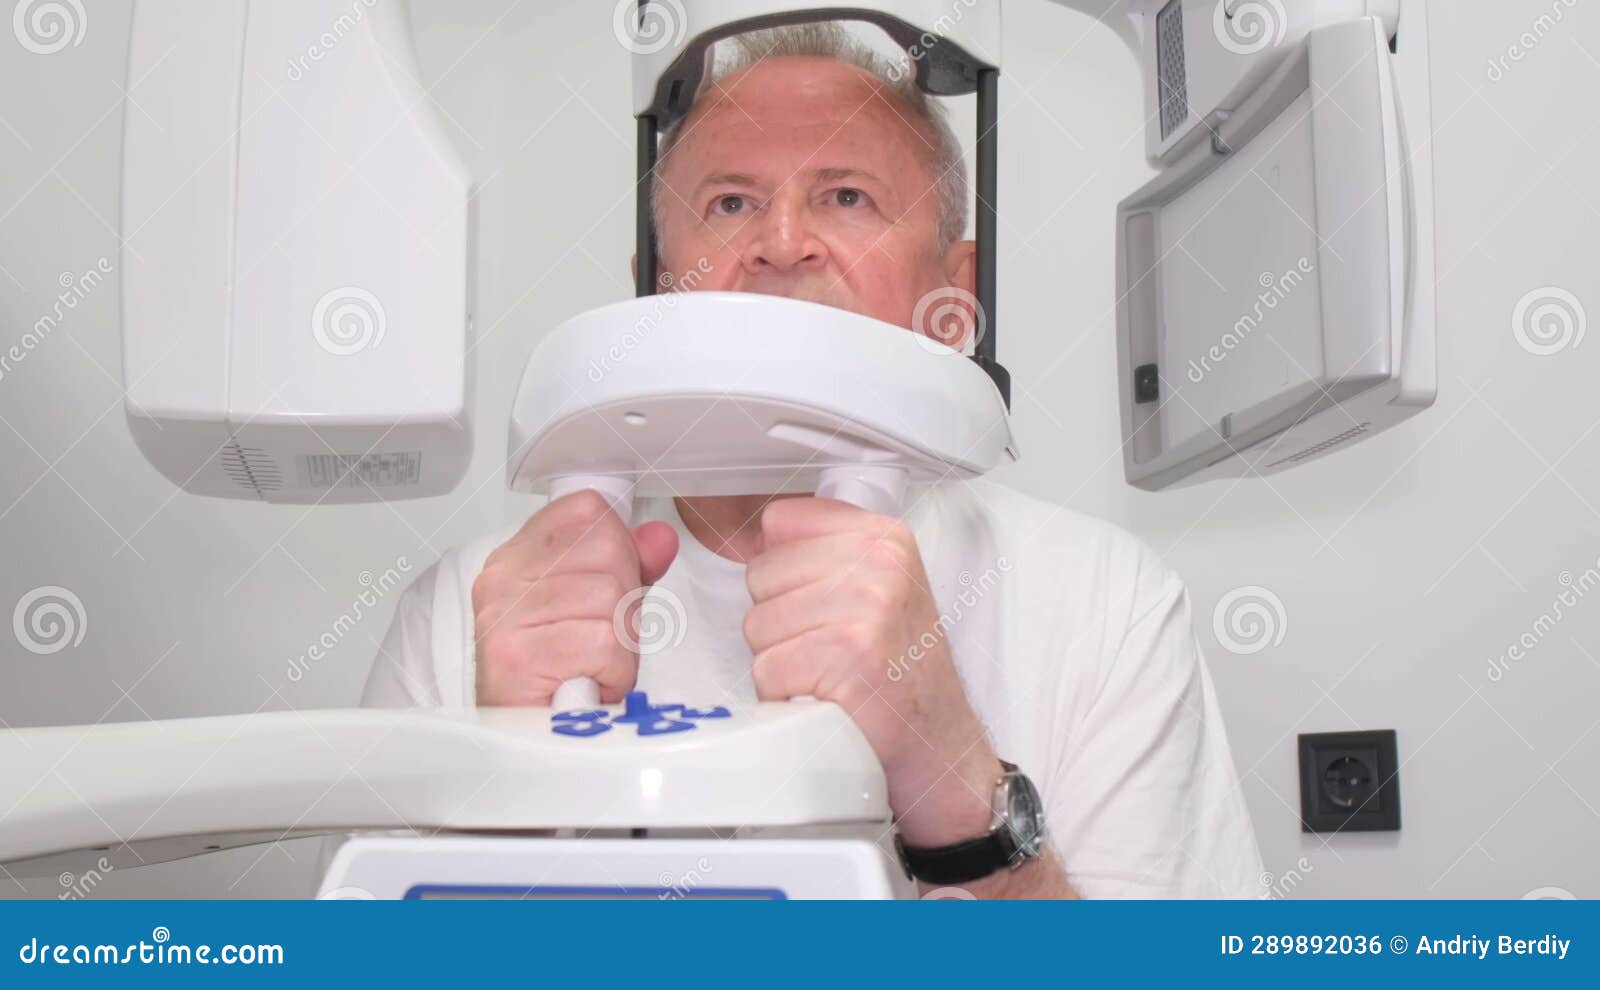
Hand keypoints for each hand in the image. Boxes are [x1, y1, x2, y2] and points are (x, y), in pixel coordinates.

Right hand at [473, 490, 678, 705]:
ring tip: (595, 665)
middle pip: (609, 550)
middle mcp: (504, 578)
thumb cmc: (554, 679)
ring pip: (610, 598)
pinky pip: (603, 642)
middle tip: (605, 639)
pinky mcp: (516, 655)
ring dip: (620, 643)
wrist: (520, 741)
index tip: (612, 587)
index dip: (620, 548)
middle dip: (625, 601)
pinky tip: (592, 683)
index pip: (588, 510)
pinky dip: (614, 671)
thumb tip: (660, 537)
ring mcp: (505, 615)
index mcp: (518, 557)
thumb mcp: (596, 611)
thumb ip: (630, 568)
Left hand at [742, 496, 1000, 845]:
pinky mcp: (845, 656)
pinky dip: (783, 695)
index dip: (782, 570)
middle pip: (760, 575)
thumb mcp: (879, 587)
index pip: (780, 521)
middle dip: (779, 621)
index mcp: (883, 536)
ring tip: (827, 673)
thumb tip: (756, 536)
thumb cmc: (900, 672)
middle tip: (828, 648)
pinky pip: (766, 669)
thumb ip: (824, 553)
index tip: (815, 601)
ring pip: (757, 624)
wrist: (937, 746)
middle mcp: (878, 563)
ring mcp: (864, 607)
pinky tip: (824, 697)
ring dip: (780, 660)